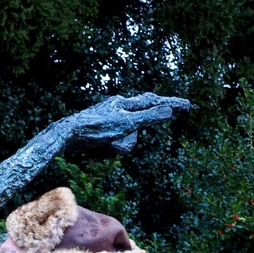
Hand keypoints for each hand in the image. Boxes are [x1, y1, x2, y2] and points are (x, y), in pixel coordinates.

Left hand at [67, 93, 190, 151]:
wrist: (65, 135)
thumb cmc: (94, 128)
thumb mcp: (125, 123)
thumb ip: (148, 117)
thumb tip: (169, 110)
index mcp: (124, 103)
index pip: (153, 102)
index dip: (171, 104)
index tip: (188, 105)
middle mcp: (116, 108)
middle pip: (139, 120)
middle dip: (143, 125)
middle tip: (160, 115)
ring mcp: (108, 120)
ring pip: (126, 137)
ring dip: (119, 145)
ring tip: (105, 146)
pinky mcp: (100, 132)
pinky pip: (114, 143)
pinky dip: (110, 148)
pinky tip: (98, 150)